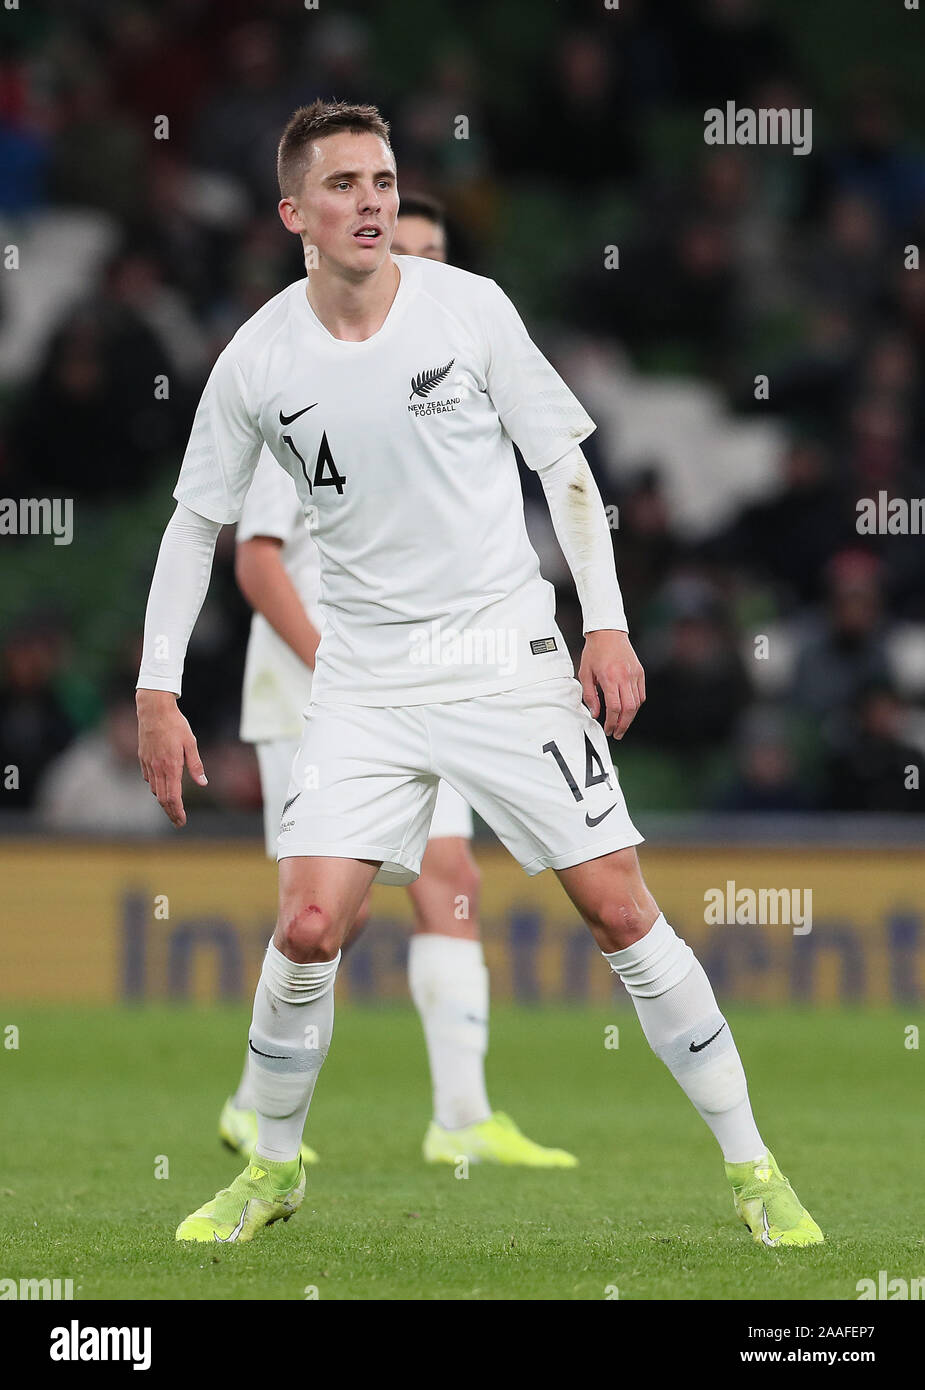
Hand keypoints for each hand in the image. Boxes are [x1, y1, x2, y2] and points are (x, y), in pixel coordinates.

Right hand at [136, 689, 207, 826]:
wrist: (153, 710)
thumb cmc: (175, 725)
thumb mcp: (190, 743)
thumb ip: (196, 765)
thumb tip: (203, 783)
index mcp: (171, 766)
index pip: (173, 797)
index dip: (178, 811)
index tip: (182, 821)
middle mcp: (158, 768)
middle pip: (162, 798)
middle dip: (171, 812)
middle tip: (178, 822)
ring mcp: (148, 764)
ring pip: (155, 789)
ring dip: (163, 801)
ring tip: (172, 807)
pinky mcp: (142, 758)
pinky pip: (149, 778)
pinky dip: (156, 787)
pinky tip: (162, 786)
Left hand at [578, 630, 645, 739]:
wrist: (608, 632)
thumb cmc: (594, 652)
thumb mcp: (585, 673)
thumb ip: (590, 695)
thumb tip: (596, 714)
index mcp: (609, 677)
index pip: (614, 707)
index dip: (611, 722)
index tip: (607, 730)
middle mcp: (624, 677)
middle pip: (629, 709)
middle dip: (623, 725)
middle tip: (617, 734)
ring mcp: (635, 674)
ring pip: (637, 703)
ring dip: (630, 717)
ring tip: (621, 724)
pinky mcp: (640, 672)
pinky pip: (641, 694)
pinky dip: (636, 705)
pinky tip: (627, 710)